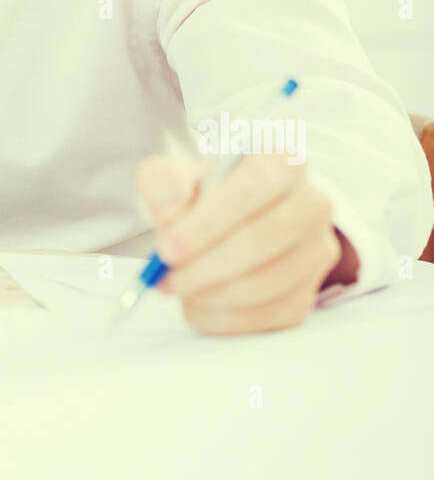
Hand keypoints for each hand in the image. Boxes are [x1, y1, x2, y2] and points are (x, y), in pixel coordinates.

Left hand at [135, 152, 354, 334]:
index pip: (255, 185)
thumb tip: (168, 213)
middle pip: (263, 239)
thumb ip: (163, 183)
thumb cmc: (203, 195)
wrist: (228, 224)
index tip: (168, 247)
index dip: (210, 221)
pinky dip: (222, 318)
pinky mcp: (307, 295)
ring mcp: (316, 253)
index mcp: (282, 161)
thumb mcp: (174, 175)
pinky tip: (196, 303)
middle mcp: (311, 204)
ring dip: (209, 293)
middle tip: (164, 275)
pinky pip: (265, 316)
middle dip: (204, 265)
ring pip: (264, 283)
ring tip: (175, 285)